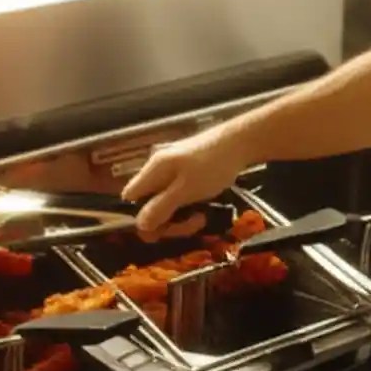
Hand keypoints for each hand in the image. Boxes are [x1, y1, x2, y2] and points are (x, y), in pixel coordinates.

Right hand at [121, 127, 252, 233]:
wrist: (240, 142)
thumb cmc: (212, 166)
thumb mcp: (186, 191)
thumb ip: (161, 207)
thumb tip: (139, 225)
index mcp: (152, 170)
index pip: (130, 198)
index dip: (141, 217)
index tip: (164, 228)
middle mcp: (157, 169)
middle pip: (149, 203)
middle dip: (169, 221)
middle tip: (194, 224)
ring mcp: (172, 169)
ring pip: (166, 201)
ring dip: (182, 216)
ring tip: (202, 217)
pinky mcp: (187, 171)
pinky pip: (179, 194)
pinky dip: (189, 205)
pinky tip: (204, 208)